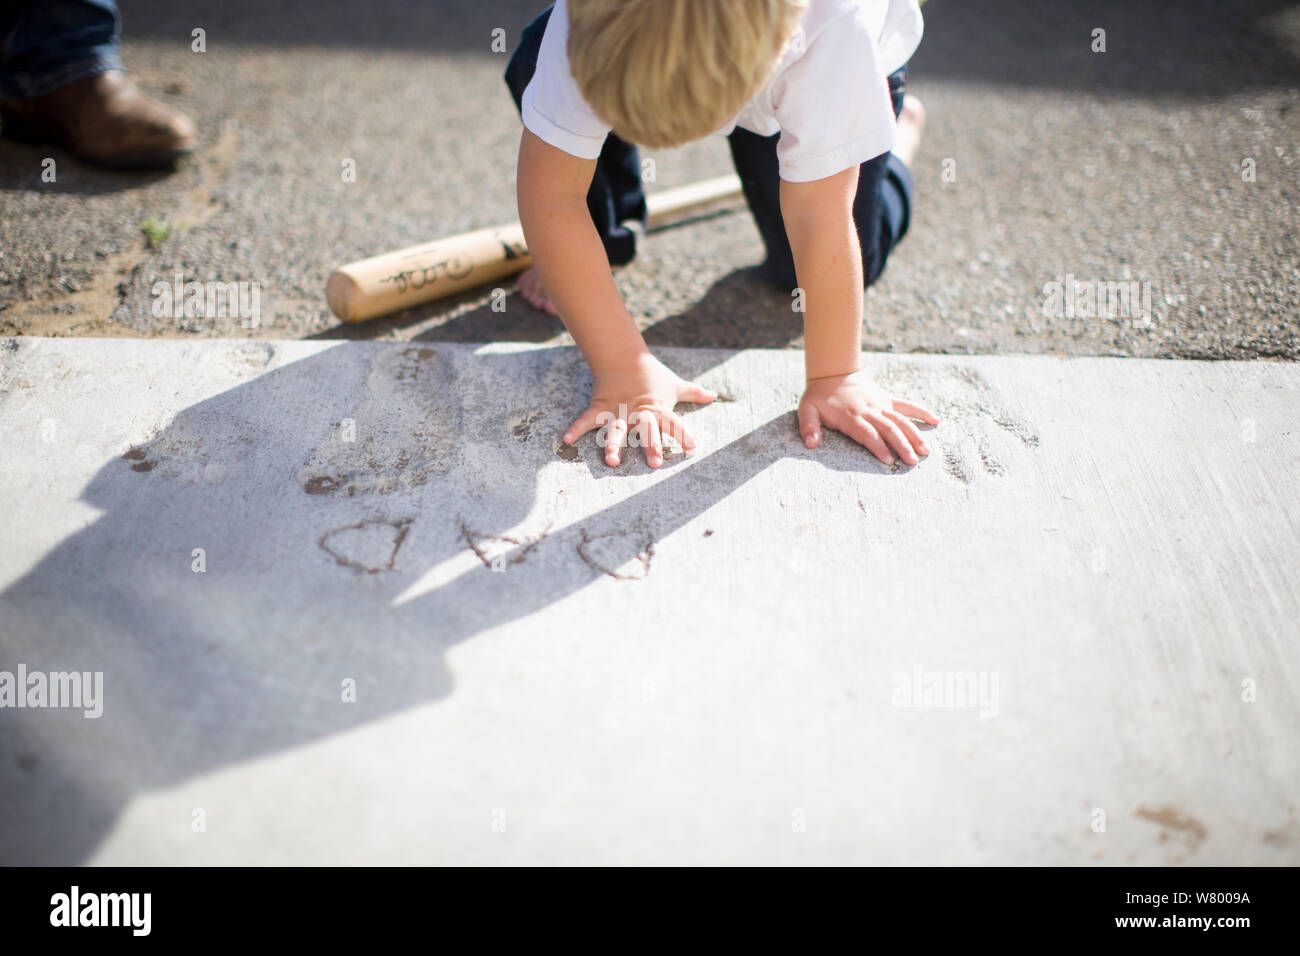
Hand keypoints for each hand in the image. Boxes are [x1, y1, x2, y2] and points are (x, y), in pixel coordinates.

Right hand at [562, 351, 716, 467]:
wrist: (624, 356)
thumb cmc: (652, 375)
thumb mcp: (674, 385)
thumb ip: (694, 393)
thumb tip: (714, 395)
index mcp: (658, 409)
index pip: (674, 423)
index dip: (684, 434)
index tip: (693, 448)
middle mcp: (639, 412)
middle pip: (646, 430)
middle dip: (650, 446)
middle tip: (655, 463)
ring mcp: (619, 411)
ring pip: (617, 430)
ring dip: (614, 445)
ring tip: (612, 461)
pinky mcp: (601, 408)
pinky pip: (587, 420)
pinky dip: (576, 428)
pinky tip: (566, 439)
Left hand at [798, 371, 939, 465]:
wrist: (833, 373)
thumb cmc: (819, 397)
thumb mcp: (807, 410)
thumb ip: (809, 427)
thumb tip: (810, 444)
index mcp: (851, 417)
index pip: (868, 434)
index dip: (878, 447)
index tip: (888, 461)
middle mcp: (869, 411)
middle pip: (889, 429)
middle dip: (902, 445)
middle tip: (913, 462)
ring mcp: (881, 404)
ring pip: (901, 420)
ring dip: (914, 435)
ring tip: (926, 451)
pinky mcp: (888, 399)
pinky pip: (907, 405)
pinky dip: (921, 412)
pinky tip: (936, 421)